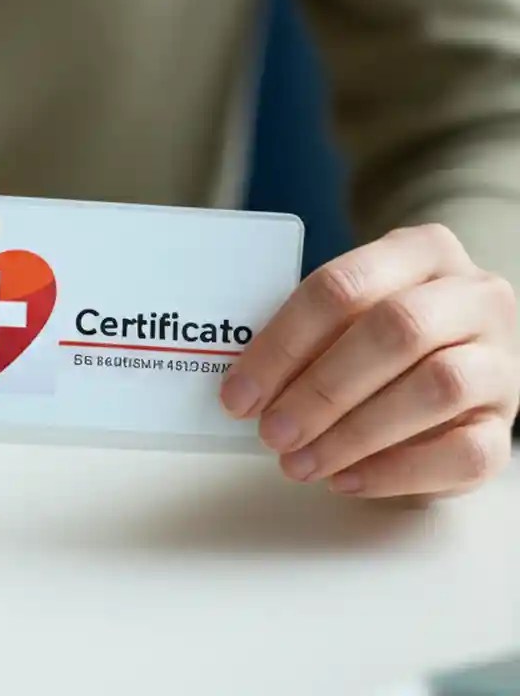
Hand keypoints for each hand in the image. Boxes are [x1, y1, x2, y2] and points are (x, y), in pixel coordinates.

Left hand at [221, 224, 518, 497]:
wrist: (459, 355)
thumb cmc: (378, 333)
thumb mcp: (344, 312)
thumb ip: (302, 335)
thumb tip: (240, 388)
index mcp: (422, 252)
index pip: (343, 286)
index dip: (283, 344)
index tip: (239, 395)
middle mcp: (474, 297)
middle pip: (397, 330)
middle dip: (321, 389)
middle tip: (271, 433)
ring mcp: (501, 360)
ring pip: (437, 387)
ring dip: (355, 433)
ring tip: (299, 463)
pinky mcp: (506, 424)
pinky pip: (465, 451)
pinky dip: (396, 470)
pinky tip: (345, 480)